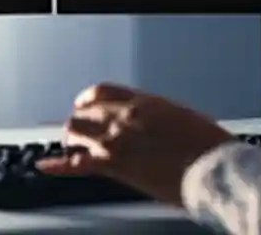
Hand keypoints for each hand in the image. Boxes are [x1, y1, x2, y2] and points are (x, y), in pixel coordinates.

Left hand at [36, 83, 233, 206]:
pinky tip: (45, 166)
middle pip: (84, 112)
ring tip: (74, 150)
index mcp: (143, 101)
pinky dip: (58, 165)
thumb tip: (151, 123)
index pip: (101, 92)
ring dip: (73, 141)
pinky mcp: (114, 165)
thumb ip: (157, 116)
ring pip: (75, 132)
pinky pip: (76, 163)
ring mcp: (116, 140)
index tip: (83, 105)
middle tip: (80, 134)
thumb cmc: (208, 147)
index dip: (88, 99)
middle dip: (80, 123)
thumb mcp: (182, 117)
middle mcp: (125, 116)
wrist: (215, 168)